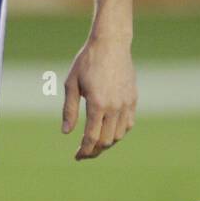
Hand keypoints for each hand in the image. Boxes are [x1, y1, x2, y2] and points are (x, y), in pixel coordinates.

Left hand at [62, 35, 136, 159]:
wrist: (111, 43)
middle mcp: (115, 106)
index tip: (77, 156)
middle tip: (84, 152)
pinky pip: (128, 124)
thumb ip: (69, 110)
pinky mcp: (133, 99)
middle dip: (94, 150)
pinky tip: (108, 130)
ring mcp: (126, 103)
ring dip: (106, 142)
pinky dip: (118, 132)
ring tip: (95, 142)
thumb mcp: (72, 83)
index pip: (92, 137)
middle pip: (106, 140)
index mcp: (97, 103)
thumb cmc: (87, 61)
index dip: (84, 151)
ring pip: (119, 134)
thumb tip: (66, 132)